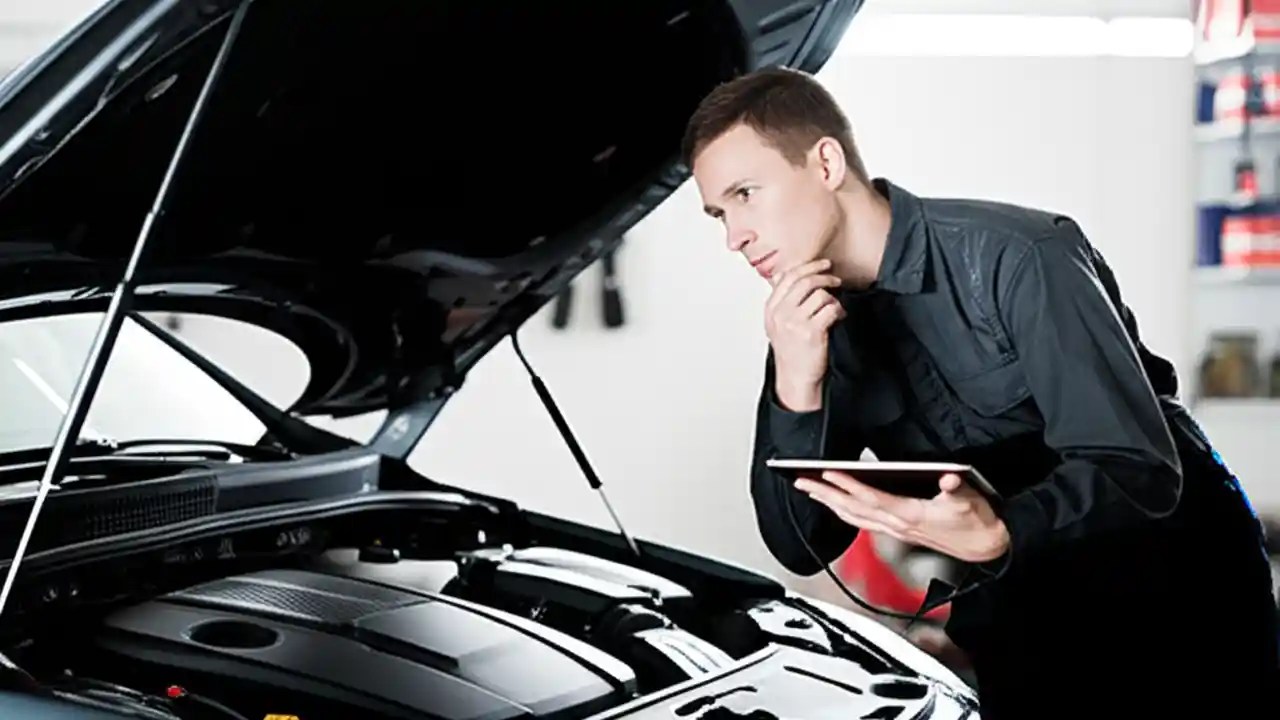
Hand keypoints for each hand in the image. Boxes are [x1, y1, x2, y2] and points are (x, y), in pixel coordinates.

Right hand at [765, 259, 844, 409]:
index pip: (789, 277)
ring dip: (833, 299)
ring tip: (834, 308)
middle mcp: (780, 313)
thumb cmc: (790, 351)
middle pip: (805, 281)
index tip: (822, 264)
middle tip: (835, 280)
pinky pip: (830, 309)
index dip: (809, 267)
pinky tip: (838, 317)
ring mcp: (795, 322)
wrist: (795, 377)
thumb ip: (780, 299)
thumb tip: (783, 276)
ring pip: (820, 295)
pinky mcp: (811, 332)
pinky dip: (838, 310)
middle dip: (825, 277)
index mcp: (771, 309)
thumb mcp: (776, 323)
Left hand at [795, 471, 1009, 563]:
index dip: (849, 486)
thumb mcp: (970, 500)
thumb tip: (948, 478)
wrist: (986, 547)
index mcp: (911, 514)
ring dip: (830, 504)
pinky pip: (864, 523)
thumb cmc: (977, 521)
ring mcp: (897, 531)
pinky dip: (846, 513)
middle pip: (854, 509)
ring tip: (810, 490)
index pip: (871, 498)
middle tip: (801, 481)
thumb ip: (956, 489)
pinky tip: (836, 506)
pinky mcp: (899, 533)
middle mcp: (898, 525)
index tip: (828, 473)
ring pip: (855, 518)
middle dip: (826, 495)